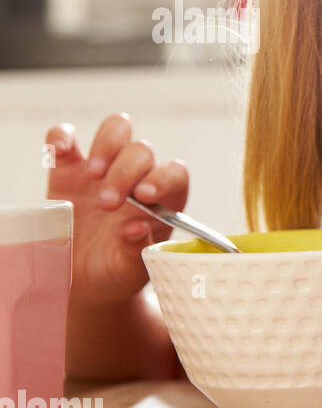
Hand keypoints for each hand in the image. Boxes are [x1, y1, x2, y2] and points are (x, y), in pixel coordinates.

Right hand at [45, 114, 189, 310]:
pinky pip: (67, 136)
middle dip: (126, 173)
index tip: (144, 195)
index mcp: (162, 202)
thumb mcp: (128, 271)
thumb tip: (137, 229)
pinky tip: (60, 151)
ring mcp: (103, 168)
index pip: (175, 174)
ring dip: (107, 146)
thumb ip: (136, 252)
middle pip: (143, 151)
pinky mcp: (68, 168)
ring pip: (117, 130)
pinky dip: (62, 136)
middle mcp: (137, 178)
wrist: (80, 278)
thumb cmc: (114, 273)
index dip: (163, 178)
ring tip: (93, 176)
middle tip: (107, 205)